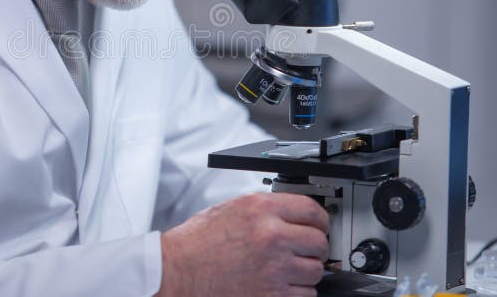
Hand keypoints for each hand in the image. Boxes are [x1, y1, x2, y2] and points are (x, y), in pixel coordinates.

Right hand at [157, 192, 328, 296]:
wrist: (177, 272)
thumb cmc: (195, 243)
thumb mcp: (230, 209)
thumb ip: (263, 210)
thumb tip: (288, 214)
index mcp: (261, 209)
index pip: (311, 209)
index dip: (320, 219)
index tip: (320, 225)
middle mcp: (271, 236)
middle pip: (319, 241)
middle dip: (315, 247)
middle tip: (305, 250)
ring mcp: (274, 268)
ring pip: (315, 271)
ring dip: (306, 271)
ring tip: (288, 269)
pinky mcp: (272, 295)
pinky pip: (305, 295)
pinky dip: (298, 292)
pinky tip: (281, 285)